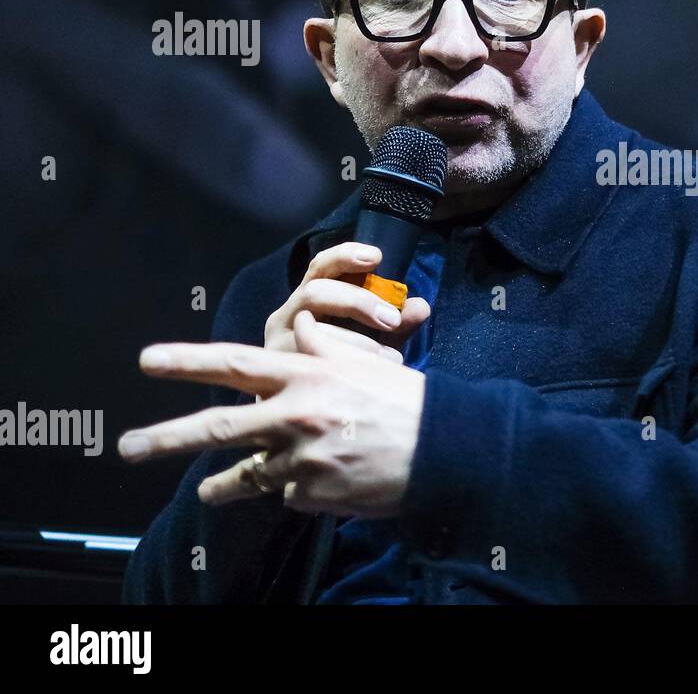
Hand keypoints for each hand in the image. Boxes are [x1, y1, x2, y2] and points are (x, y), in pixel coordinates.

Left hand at [120, 310, 424, 517]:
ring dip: (222, 488)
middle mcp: (295, 415)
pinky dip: (298, 489)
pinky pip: (288, 494)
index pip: (236, 362)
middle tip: (127, 446)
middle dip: (165, 438)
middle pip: (217, 428)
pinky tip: (323, 482)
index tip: (148, 360)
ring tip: (205, 493)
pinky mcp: (311, 495)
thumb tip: (297, 328)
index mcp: (307, 375)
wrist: (444, 451)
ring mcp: (300, 459)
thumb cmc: (408, 402)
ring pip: (244, 476)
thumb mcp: (365, 363)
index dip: (188, 360)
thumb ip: (323, 347)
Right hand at [264, 241, 430, 362]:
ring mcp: (277, 343)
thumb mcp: (375, 339)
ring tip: (388, 357)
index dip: (346, 256)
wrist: (307, 404)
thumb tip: (420, 306)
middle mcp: (289, 315)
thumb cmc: (345, 362)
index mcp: (310, 297)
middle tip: (392, 319)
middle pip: (315, 292)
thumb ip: (397, 323)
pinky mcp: (278, 371)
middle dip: (357, 301)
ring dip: (354, 341)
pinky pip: (308, 361)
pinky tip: (365, 376)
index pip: (322, 266)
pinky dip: (341, 365)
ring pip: (310, 329)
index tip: (377, 257)